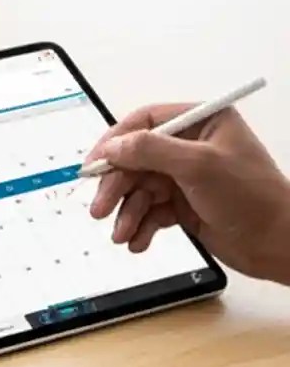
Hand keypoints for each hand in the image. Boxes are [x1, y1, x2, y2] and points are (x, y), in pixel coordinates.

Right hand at [86, 103, 289, 283]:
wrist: (277, 243)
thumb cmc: (255, 198)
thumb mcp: (199, 166)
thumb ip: (151, 151)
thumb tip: (114, 146)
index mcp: (202, 123)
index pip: (145, 122)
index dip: (115, 142)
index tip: (95, 164)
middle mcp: (191, 147)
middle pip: (135, 160)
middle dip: (117, 187)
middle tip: (101, 208)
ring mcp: (186, 177)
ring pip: (139, 189)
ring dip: (126, 213)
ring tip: (122, 234)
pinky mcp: (183, 204)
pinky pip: (149, 212)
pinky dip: (139, 226)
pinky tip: (138, 240)